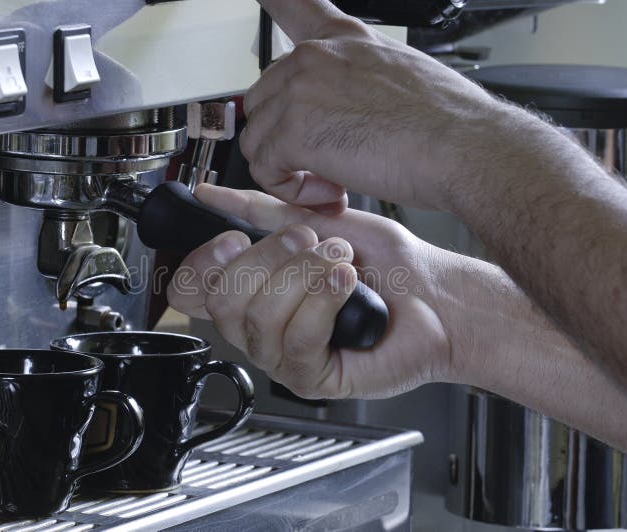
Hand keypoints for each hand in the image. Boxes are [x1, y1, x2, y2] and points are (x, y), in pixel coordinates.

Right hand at [167, 184, 451, 398]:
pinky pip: (296, 339)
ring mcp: (283, 357)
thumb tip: (212, 193)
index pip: (191, 290)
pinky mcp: (312, 378)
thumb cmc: (386, 266)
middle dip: (270, 258)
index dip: (202, 262)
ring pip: (259, 318)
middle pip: (222, 301)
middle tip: (313, 241)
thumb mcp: (317, 223)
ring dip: (305, 276)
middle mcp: (260, 329)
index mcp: (252, 292)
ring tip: (342, 262)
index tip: (234, 237)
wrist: (435, 296)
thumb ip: (261, 211)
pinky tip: (348, 284)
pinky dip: (324, 301)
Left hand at [243, 0, 504, 210]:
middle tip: (326, 164)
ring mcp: (301, 90)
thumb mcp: (401, 73)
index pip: (293, 5)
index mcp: (343, 39)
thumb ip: (359, 78)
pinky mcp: (295, 131)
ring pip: (257, 140)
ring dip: (289, 171)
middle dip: (285, 141)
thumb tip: (347, 105)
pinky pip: (265, 169)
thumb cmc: (446, 123)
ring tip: (333, 183)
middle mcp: (316, 56)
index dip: (272, 3)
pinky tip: (331, 191)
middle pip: (263, 101)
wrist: (465, 148)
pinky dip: (292, 191)